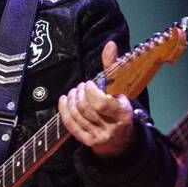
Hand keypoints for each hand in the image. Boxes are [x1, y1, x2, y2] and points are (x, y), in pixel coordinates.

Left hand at [59, 40, 134, 157]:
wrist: (121, 139)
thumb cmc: (119, 109)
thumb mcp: (120, 89)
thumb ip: (112, 67)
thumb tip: (110, 44)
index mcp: (123, 114)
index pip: (101, 103)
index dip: (90, 92)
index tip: (89, 84)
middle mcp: (112, 128)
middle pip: (86, 108)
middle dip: (79, 94)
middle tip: (80, 87)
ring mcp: (99, 136)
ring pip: (77, 115)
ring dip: (71, 100)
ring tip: (73, 92)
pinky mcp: (88, 142)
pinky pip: (71, 125)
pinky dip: (64, 110)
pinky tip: (64, 100)